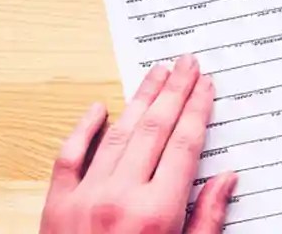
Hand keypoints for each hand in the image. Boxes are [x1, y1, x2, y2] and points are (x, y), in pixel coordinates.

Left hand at [40, 55, 237, 233]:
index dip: (198, 109)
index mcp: (157, 215)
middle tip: (185, 62)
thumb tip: (227, 180)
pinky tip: (99, 108)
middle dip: (173, 91)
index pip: (185, 145)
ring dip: (139, 99)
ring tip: (154, 74)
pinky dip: (84, 129)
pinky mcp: (55, 209)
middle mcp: (119, 199)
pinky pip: (70, 157)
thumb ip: (207, 221)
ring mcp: (84, 200)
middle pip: (155, 129)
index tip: (206, 85)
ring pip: (118, 134)